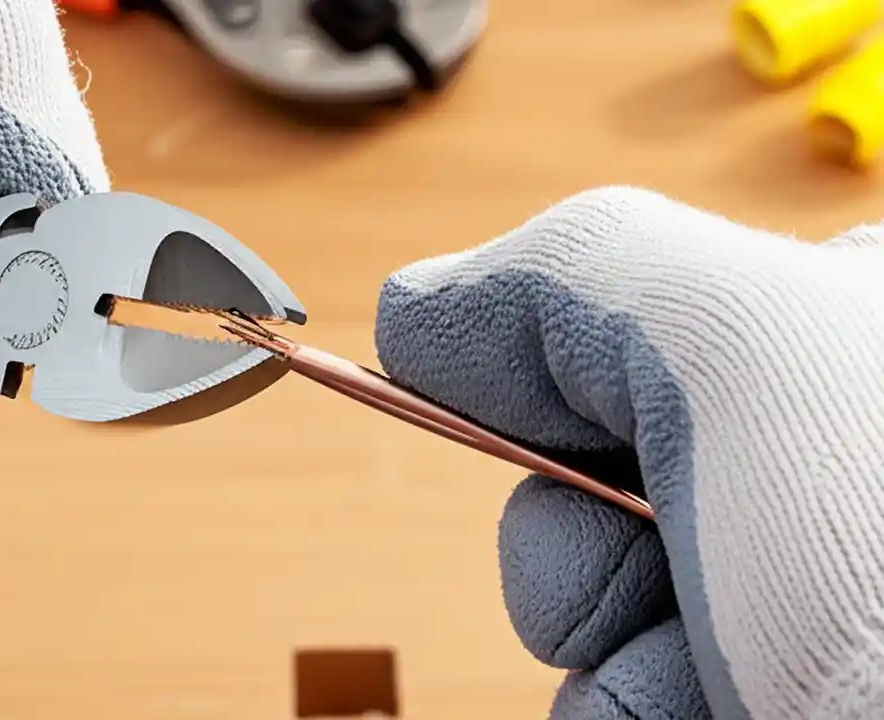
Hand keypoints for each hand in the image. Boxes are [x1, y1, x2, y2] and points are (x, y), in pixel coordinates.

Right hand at [374, 186, 883, 718]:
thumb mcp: (758, 351)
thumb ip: (580, 278)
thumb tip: (418, 307)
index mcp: (856, 338)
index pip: (637, 313)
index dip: (542, 359)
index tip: (485, 398)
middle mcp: (832, 463)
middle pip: (601, 467)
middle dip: (575, 529)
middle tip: (643, 568)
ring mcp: (802, 601)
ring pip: (603, 602)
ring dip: (602, 646)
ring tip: (702, 681)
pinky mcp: (764, 691)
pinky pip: (622, 698)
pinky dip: (622, 715)